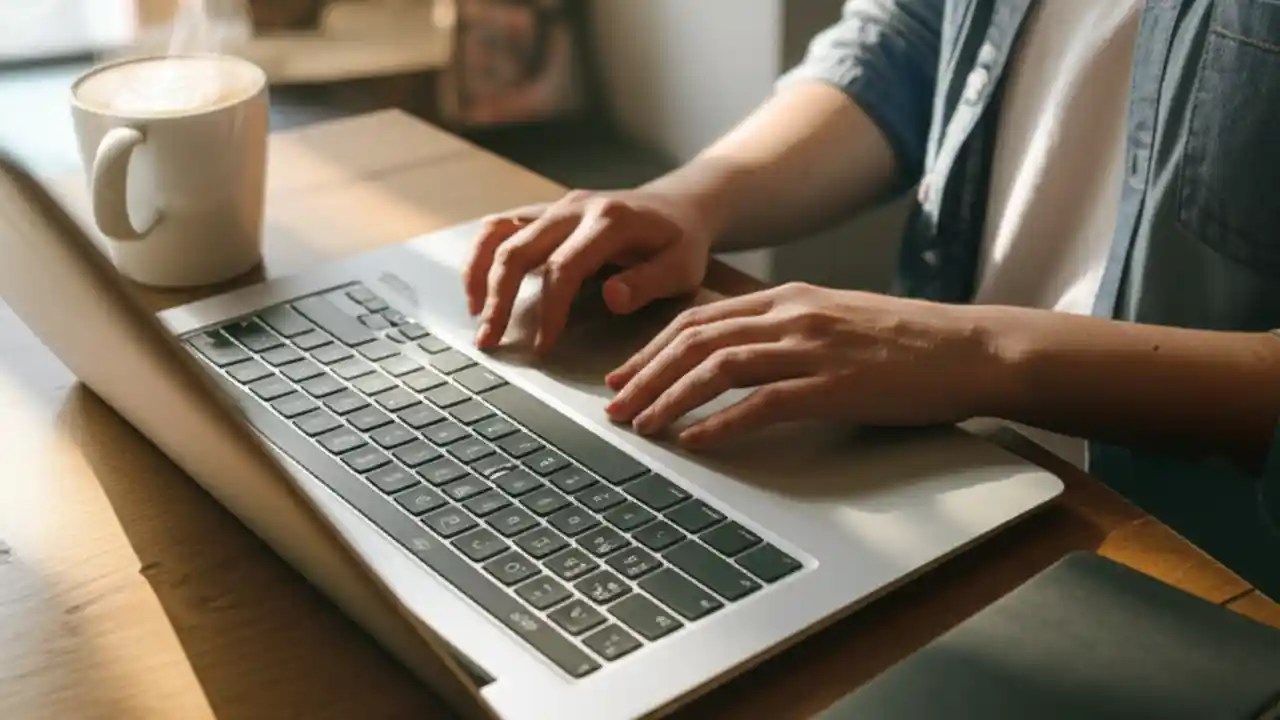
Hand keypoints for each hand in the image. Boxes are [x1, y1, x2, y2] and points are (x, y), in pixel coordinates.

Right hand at [463, 189, 715, 352]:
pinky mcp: (544, 211)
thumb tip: (611, 297)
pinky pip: (499, 227)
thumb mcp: (682, 266)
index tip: (543, 347)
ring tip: (476, 316)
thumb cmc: (680, 243)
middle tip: (489, 340)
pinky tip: (478, 289)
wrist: (677, 206)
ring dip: (479, 275)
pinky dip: (481, 256)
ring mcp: (554, 206)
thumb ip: (648, 282)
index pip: (564, 268)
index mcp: (609, 221)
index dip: (549, 311)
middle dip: (499, 299)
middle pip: (518, 250)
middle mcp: (574, 207)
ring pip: (498, 233)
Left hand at [604, 283, 1013, 447]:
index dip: (651, 347)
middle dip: (644, 374)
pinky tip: (695, 441)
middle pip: (694, 339)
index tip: (622, 374)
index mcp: (789, 297)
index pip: (698, 317)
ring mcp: (812, 348)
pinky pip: (762, 403)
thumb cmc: (905, 341)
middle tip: (613, 406)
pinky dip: (721, 423)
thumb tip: (735, 350)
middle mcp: (792, 316)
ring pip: (718, 367)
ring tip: (641, 426)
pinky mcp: (834, 386)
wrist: (968, 348)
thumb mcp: (835, 318)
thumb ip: (785, 328)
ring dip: (670, 398)